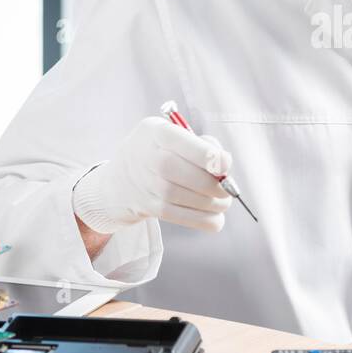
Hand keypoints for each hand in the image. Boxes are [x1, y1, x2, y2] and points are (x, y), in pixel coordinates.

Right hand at [73, 116, 232, 234]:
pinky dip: (202, 220)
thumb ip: (201, 143)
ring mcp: (144, 183)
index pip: (177, 140)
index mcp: (155, 132)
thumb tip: (224, 164)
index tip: (225, 165)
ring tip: (224, 203)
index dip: (204, 154)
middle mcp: (146, 156)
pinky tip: (216, 219)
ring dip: (210, 203)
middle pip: (176, 170)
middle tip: (228, 189)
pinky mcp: (148, 206)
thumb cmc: (160, 151)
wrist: (123, 178)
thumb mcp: (174, 135)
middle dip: (210, 183)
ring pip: (178, 195)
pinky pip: (177, 216)